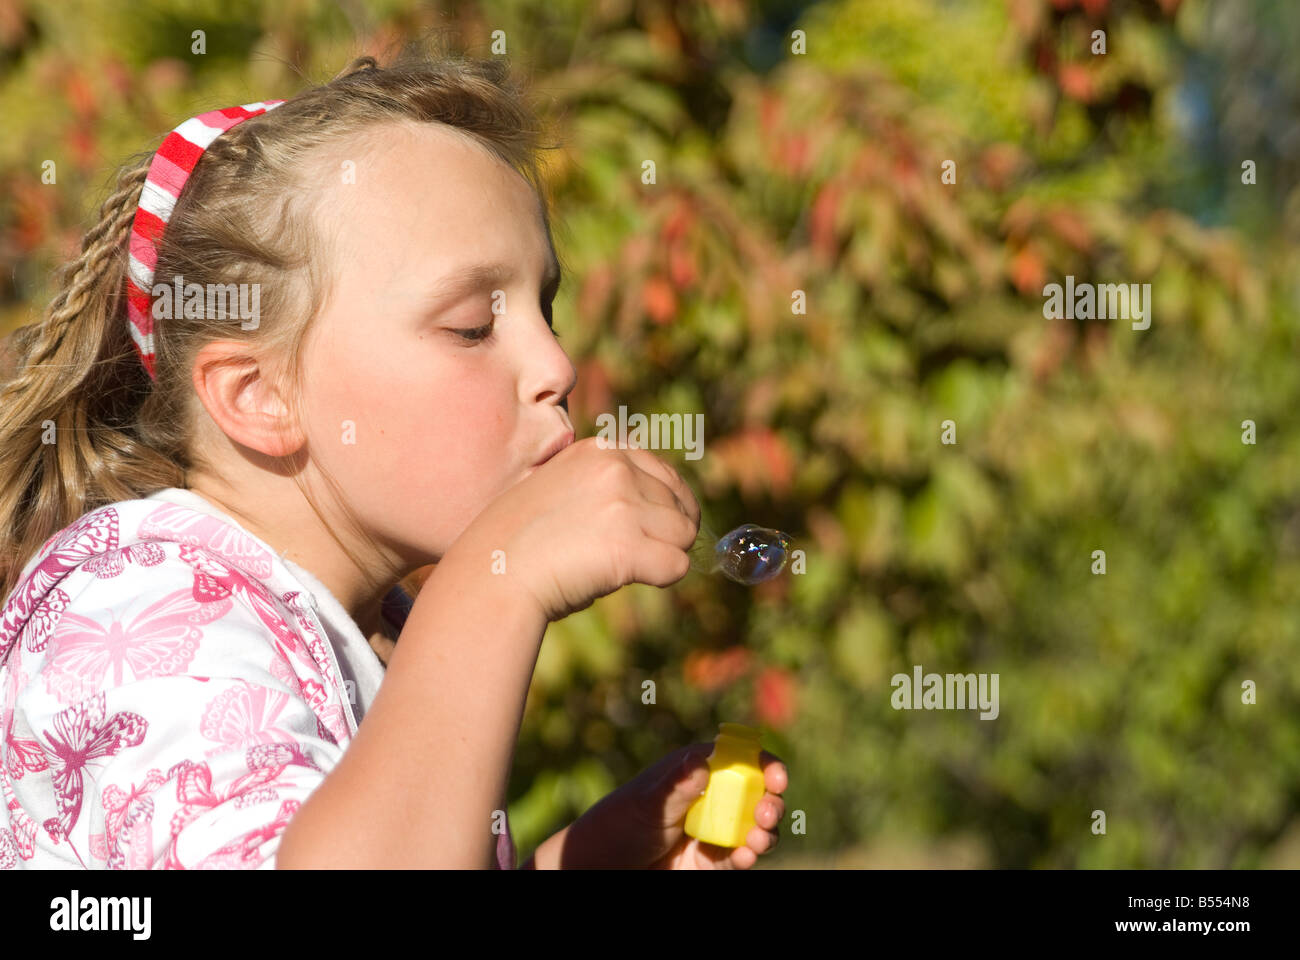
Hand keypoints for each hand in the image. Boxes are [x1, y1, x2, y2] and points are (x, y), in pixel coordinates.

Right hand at [448, 437, 700, 622]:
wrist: (491, 573)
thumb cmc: (522, 542)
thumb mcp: (563, 489)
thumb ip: (607, 487)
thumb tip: (667, 511)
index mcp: (599, 451)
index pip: (667, 475)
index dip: (670, 507)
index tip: (660, 530)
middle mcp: (616, 469)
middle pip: (681, 506)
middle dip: (668, 534)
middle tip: (637, 555)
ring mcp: (624, 505)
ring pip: (685, 535)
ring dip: (663, 555)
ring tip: (622, 566)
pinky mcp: (628, 545)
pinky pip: (678, 565)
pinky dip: (661, 578)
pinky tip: (626, 579)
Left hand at [567, 742, 787, 868]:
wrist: (604, 865)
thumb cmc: (620, 823)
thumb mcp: (647, 802)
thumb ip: (676, 785)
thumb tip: (702, 761)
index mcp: (698, 769)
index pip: (741, 758)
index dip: (765, 763)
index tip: (776, 777)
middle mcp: (713, 796)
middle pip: (758, 792)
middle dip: (771, 801)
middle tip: (767, 812)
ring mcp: (717, 828)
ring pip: (757, 825)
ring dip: (767, 830)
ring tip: (758, 840)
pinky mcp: (716, 859)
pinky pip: (743, 854)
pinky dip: (751, 855)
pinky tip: (746, 856)